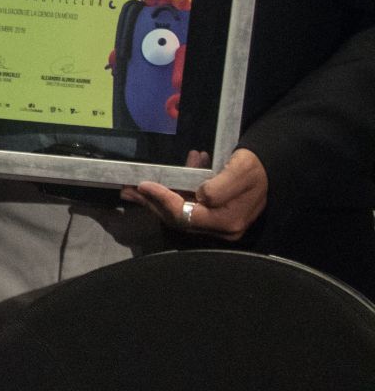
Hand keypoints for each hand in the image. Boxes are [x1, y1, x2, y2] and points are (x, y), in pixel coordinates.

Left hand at [124, 147, 267, 240]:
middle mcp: (221, 228)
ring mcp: (217, 224)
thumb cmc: (255, 169)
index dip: (162, 200)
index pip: (185, 215)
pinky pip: (187, 207)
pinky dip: (174, 193)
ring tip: (139, 184)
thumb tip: (200, 196)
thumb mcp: (240, 172)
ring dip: (159, 197)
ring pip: (179, 213)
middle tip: (129, 189)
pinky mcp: (214, 216)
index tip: (143, 184)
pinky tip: (166, 178)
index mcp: (227, 220)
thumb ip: (220, 186)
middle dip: (152, 202)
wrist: (268, 170)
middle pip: (178, 218)